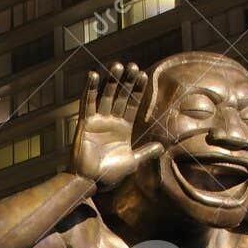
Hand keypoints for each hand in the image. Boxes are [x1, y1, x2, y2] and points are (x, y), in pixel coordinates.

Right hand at [71, 62, 163, 188]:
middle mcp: (111, 121)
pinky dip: (90, 89)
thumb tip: (162, 147)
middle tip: (132, 65)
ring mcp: (98, 120)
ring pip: (105, 96)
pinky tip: (94, 75)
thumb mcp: (133, 162)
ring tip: (118, 66)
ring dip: (111, 81)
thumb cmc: (110, 174)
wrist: (92, 182)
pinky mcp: (85, 123)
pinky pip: (87, 103)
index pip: (131, 103)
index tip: (143, 75)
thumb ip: (146, 152)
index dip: (137, 89)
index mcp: (123, 128)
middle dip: (126, 81)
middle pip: (119, 96)